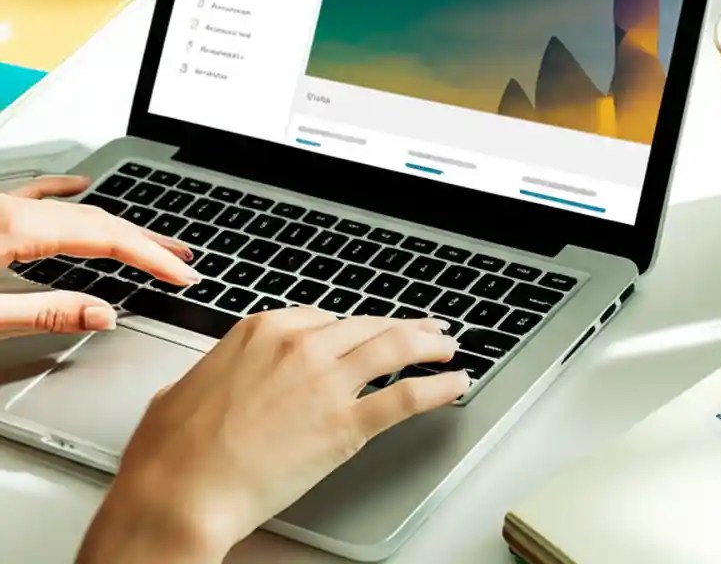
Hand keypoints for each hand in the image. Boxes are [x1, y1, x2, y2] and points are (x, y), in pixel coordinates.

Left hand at [0, 176, 197, 333]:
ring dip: (116, 225)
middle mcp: (10, 208)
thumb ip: (43, 313)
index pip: (104, 238)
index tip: (181, 274)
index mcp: (13, 226)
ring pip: (73, 209)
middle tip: (181, 263)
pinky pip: (34, 194)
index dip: (150, 257)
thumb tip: (103, 315)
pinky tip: (79, 185)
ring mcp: (2, 206)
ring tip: (150, 240)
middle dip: (146, 243)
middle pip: (98, 221)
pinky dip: (62, 191)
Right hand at [78, 308, 467, 562]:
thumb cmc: (171, 454)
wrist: (179, 494)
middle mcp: (299, 346)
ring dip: (429, 344)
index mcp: (261, 331)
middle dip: (401, 328)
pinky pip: (407, 396)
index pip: (324, 318)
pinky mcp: (347, 424)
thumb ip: (218, 374)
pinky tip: (456, 384)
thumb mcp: (186, 389)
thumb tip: (221, 380)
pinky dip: (439, 388)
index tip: (366, 334)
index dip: (352, 330)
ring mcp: (327, 382)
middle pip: (367, 327)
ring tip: (447, 347)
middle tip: (424, 331)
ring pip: (395, 347)